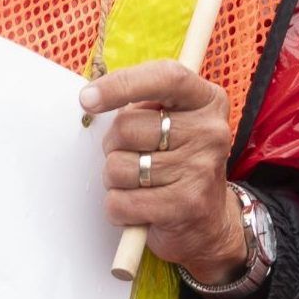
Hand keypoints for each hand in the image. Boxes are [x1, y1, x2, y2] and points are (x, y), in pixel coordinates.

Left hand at [81, 60, 246, 282]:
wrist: (210, 222)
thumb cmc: (177, 161)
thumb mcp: (172, 121)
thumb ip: (142, 104)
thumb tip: (91, 98)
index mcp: (207, 100)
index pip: (166, 77)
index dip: (122, 84)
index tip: (87, 98)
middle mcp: (211, 131)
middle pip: (127, 127)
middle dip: (113, 145)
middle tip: (132, 156)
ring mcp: (200, 169)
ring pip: (118, 167)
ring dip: (115, 180)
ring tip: (140, 184)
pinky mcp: (186, 205)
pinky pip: (120, 202)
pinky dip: (118, 208)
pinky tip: (140, 208)